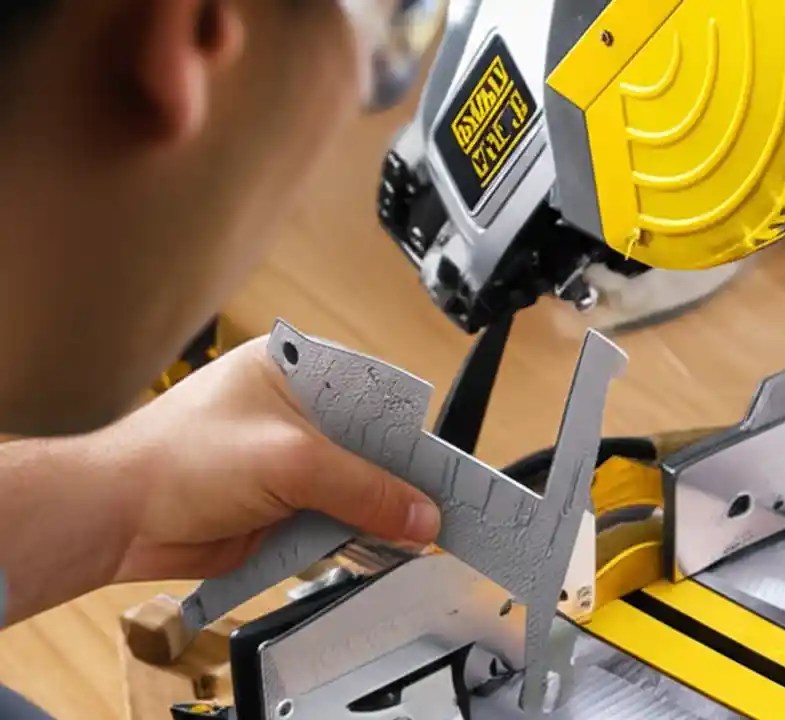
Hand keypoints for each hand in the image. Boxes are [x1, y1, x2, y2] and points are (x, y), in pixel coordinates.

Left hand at [100, 335, 440, 583]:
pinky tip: (374, 546)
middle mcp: (293, 411)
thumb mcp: (290, 461)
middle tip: (434, 505)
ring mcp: (285, 461)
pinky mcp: (278, 506)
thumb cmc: (175, 460)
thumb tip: (419, 513)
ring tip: (413, 531)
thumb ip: (363, 488)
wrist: (116, 519)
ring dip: (375, 512)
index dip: (409, 428)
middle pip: (368, 445)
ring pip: (353, 487)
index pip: (374, 393)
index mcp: (294, 370)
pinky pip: (331, 520)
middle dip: (397, 478)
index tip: (441, 464)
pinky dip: (351, 536)